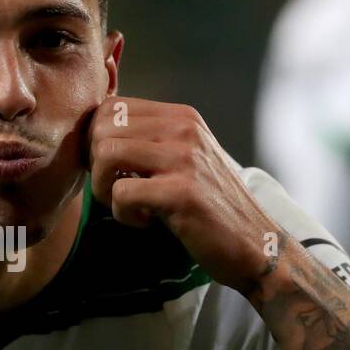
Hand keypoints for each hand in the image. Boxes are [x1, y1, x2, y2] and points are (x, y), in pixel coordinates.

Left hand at [86, 95, 283, 295]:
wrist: (255, 243)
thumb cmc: (209, 206)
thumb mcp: (184, 159)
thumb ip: (150, 140)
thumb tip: (94, 133)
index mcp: (181, 117)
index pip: (111, 107)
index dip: (96, 141)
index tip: (112, 170)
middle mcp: (183, 128)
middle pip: (102, 128)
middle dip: (96, 165)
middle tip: (117, 190)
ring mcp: (184, 158)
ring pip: (106, 155)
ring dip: (105, 188)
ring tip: (128, 205)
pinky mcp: (182, 192)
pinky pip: (122, 193)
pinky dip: (123, 214)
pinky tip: (146, 221)